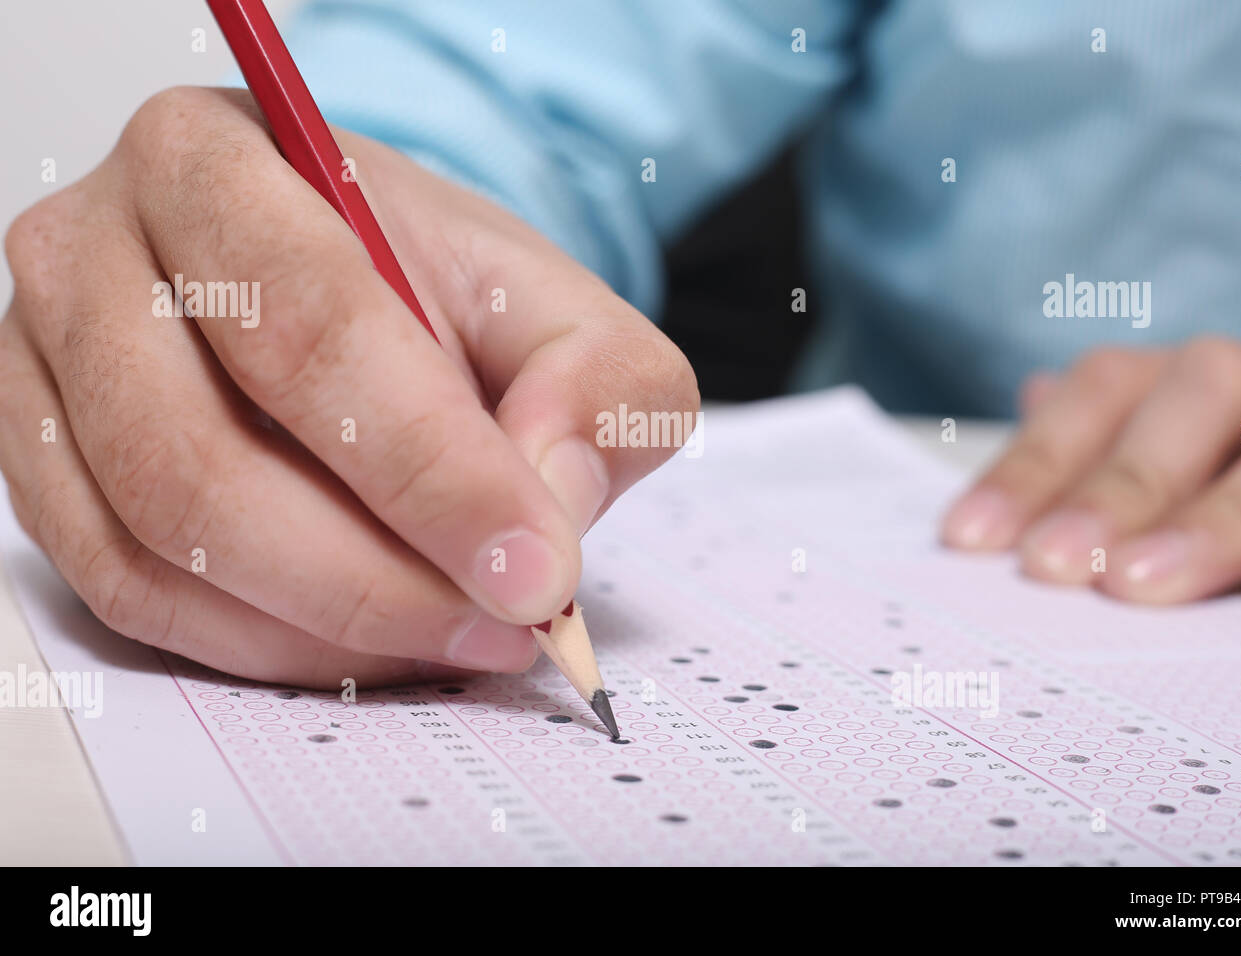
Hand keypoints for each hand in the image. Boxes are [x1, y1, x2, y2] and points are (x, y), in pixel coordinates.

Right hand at [0, 87, 697, 686]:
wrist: (348, 285)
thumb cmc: (436, 289)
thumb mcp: (558, 309)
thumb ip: (599, 386)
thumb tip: (551, 499)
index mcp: (216, 162)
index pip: (314, 329)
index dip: (431, 469)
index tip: (535, 570)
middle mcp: (93, 254)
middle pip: (204, 456)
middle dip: (375, 576)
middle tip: (503, 624)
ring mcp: (42, 367)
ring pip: (157, 543)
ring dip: (324, 625)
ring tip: (456, 635)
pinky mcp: (38, 465)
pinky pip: (125, 591)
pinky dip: (259, 644)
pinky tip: (364, 638)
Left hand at [940, 338, 1240, 620]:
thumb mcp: (1169, 472)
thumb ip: (1099, 456)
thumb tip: (1025, 398)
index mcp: (1198, 375)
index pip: (1104, 390)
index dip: (1034, 460)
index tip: (967, 539)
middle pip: (1199, 398)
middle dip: (1120, 482)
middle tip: (1053, 565)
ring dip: (1217, 518)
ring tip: (1143, 586)